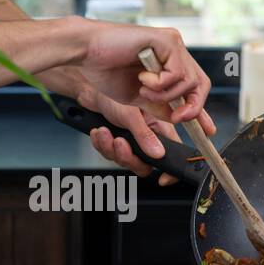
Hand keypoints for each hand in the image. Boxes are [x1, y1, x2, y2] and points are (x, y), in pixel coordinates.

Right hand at [78, 22, 213, 128]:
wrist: (85, 52)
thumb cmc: (104, 67)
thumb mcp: (137, 96)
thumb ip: (158, 106)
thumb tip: (176, 118)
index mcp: (168, 62)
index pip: (195, 86)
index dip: (200, 108)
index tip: (206, 130)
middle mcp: (173, 50)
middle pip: (201, 83)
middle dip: (192, 106)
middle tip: (175, 117)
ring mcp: (171, 44)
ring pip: (189, 81)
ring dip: (165, 94)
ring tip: (143, 88)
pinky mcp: (166, 40)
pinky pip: (177, 73)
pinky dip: (160, 83)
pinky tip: (142, 78)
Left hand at [79, 85, 216, 184]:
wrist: (90, 86)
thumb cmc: (116, 87)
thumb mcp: (131, 113)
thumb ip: (145, 135)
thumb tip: (158, 154)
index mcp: (160, 126)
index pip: (174, 152)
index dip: (171, 169)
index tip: (164, 178)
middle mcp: (147, 135)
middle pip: (145, 163)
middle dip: (129, 158)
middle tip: (119, 143)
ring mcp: (131, 139)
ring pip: (125, 160)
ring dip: (111, 149)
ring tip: (104, 133)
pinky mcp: (115, 141)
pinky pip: (110, 153)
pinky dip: (101, 144)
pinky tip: (98, 132)